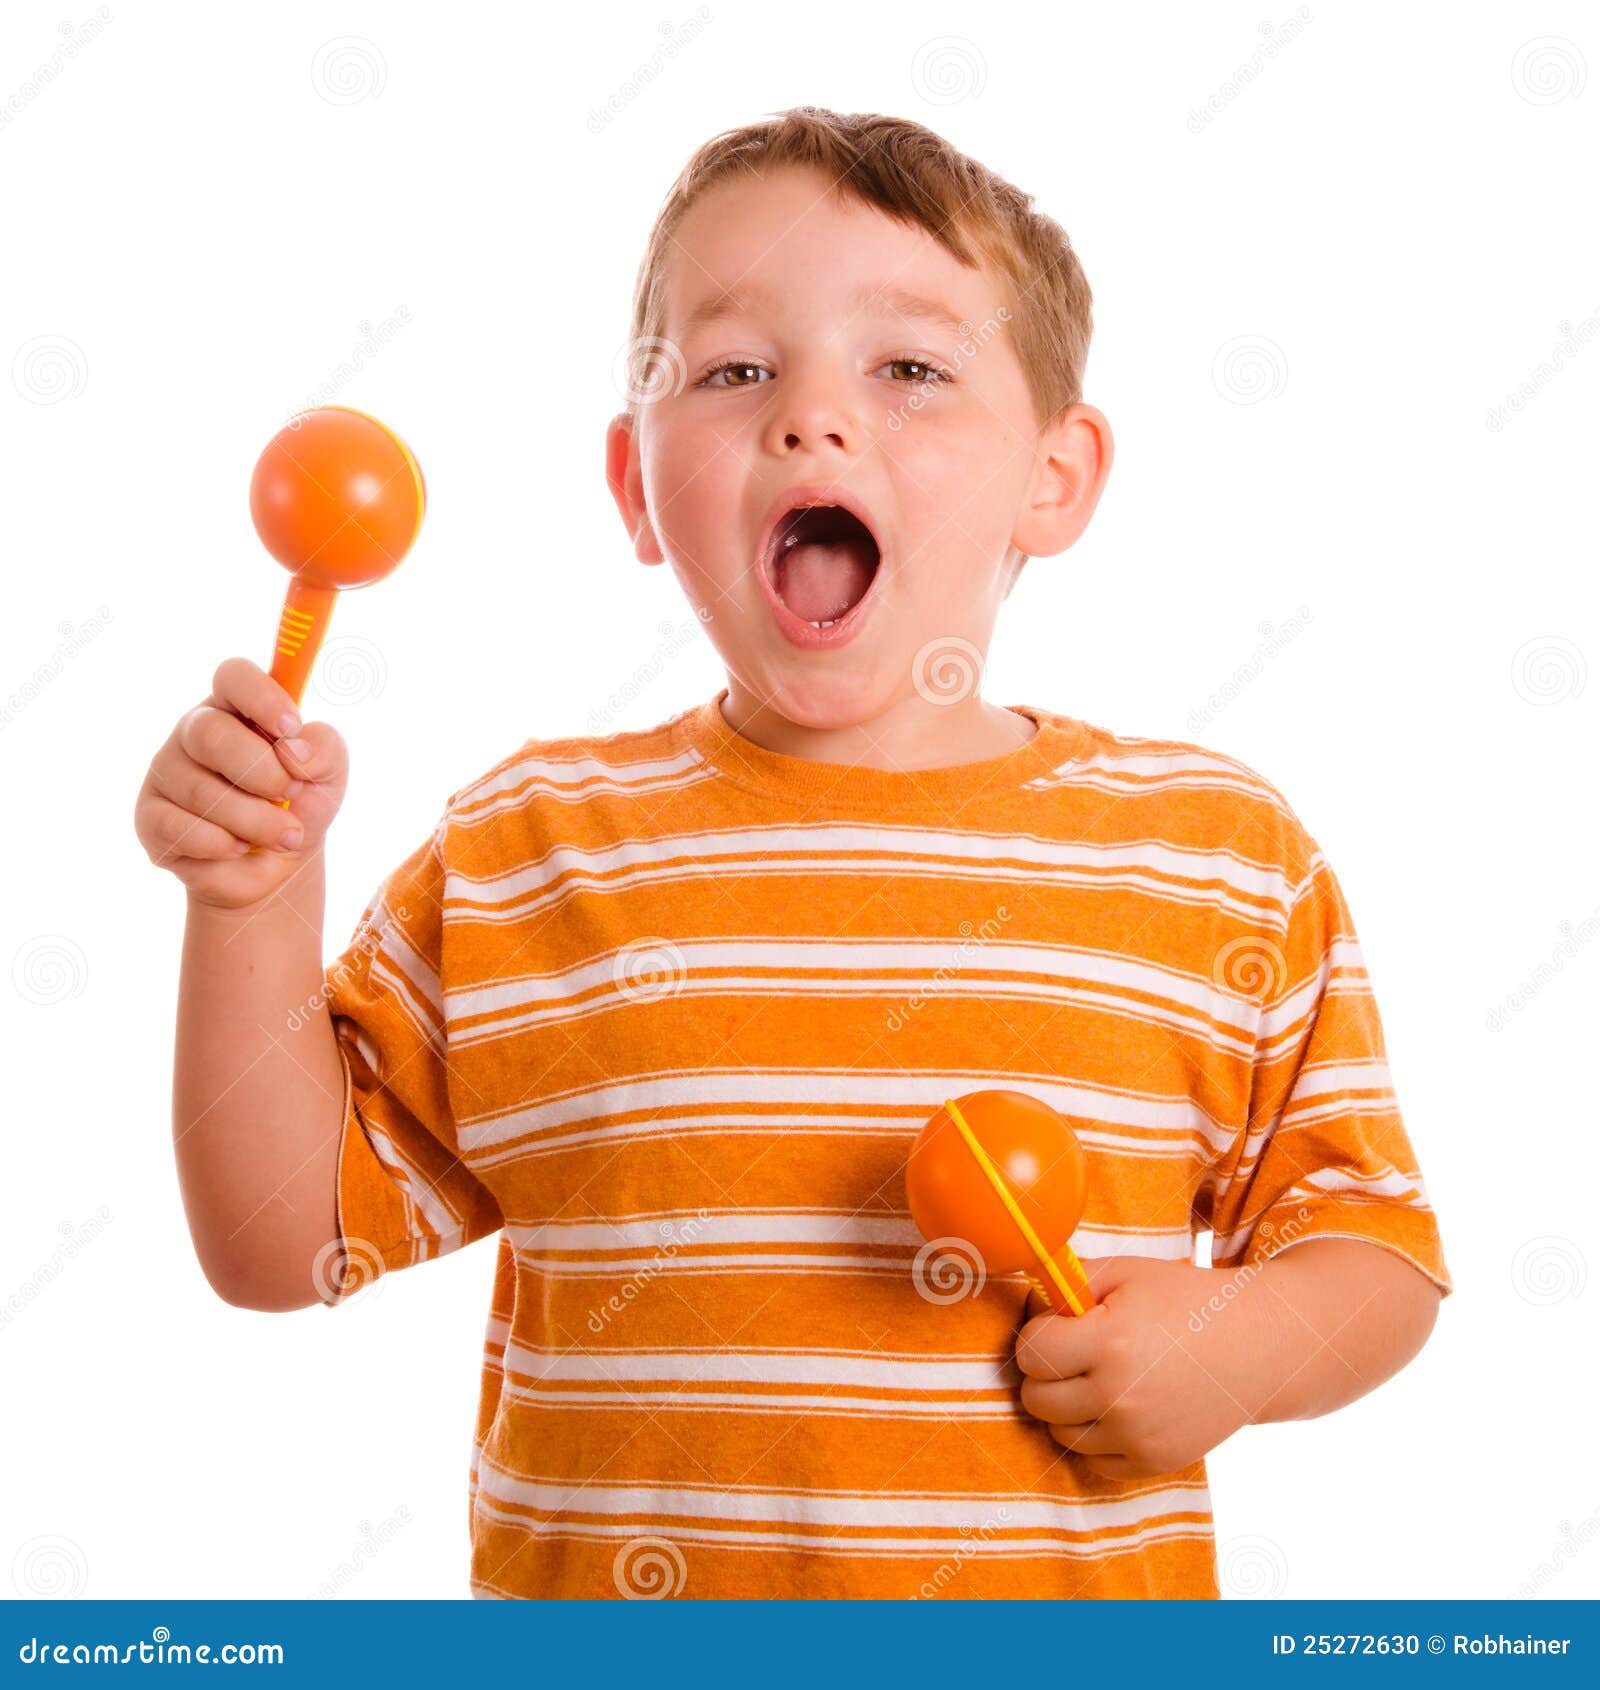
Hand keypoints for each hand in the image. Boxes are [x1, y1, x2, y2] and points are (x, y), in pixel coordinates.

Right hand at [135, 657, 348, 910]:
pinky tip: (239, 848)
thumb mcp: (329, 773)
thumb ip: (325, 748)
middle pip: (211, 734)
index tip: (291, 729)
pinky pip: (181, 829)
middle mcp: (195, 732)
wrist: (279, 866)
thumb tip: (295, 749)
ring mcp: (167, 772)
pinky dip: (224, 845)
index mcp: (238, 708)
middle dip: (263, 774)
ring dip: (257, 822)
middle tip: (289, 795)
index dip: (262, 698)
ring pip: (202, 792)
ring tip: (281, 835)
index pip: (233, 676)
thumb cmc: (300, 804)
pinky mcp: (150, 817)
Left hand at [1014, 1255, 1255, 1480]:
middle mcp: (1121, 1395)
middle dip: (1046, 1373)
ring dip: (1068, 1407)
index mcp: (1110, 1341)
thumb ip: (1067, 1284)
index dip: (1040, 1334)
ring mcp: (1138, 1435)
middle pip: (1035, 1398)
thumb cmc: (1184, 1301)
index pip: (1031, 1352)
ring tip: (1100, 1378)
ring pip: (1059, 1432)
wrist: (1256, 1346)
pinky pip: (1092, 1459)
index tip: (1062, 1326)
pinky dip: (1097, 1436)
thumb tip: (1025, 1307)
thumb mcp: (1126, 1272)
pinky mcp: (1155, 1462)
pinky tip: (1120, 1406)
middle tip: (1076, 1355)